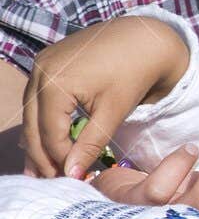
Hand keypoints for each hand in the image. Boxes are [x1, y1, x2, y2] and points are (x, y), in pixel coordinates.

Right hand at [22, 16, 189, 179]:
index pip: (50, 134)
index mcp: (55, 83)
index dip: (60, 160)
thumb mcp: (114, 112)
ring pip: (31, 112)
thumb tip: (73, 175)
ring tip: (45, 168)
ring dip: (39, 140)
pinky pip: (37, 98)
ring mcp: (40, 64)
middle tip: (50, 181)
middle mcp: (40, 71)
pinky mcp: (47, 62)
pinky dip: (43, 119)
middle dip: (42, 155)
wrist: (146, 37)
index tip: (71, 180)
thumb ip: (91, 144)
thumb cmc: (135, 74)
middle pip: (33, 125)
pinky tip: (49, 139)